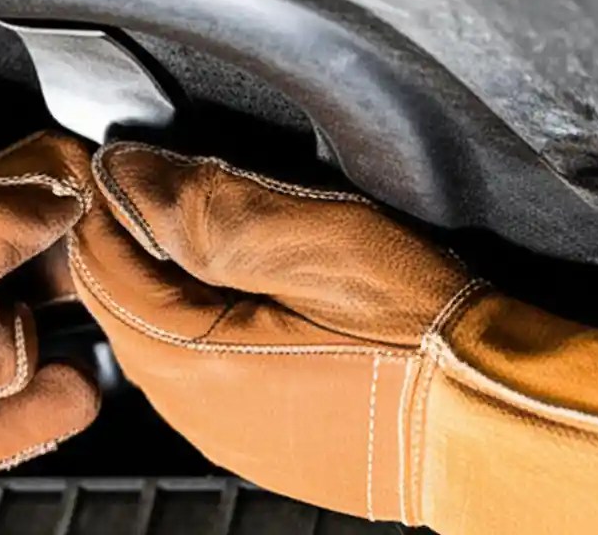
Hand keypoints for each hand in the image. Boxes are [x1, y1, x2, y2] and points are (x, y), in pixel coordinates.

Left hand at [0, 132, 99, 533]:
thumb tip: (63, 178)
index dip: (47, 207)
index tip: (97, 208)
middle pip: (8, 285)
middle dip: (48, 279)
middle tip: (86, 277)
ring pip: (10, 357)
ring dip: (30, 349)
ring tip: (3, 355)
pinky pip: (0, 432)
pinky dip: (43, 409)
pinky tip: (68, 388)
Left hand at [70, 141, 597, 534]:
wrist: (498, 423)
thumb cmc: (418, 333)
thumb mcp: (306, 238)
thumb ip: (199, 202)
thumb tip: (125, 172)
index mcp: (186, 357)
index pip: (100, 261)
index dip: (100, 200)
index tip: (111, 157)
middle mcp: (191, 408)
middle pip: (120, 302)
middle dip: (127, 238)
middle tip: (153, 179)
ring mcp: (227, 431)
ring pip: (158, 335)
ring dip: (164, 278)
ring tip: (201, 226)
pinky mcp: (264, 439)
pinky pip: (201, 369)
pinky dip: (201, 321)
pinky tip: (243, 294)